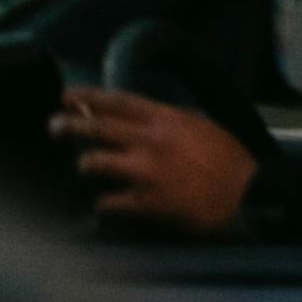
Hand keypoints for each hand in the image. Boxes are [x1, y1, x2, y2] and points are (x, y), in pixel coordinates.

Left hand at [56, 79, 254, 234]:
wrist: (248, 194)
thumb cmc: (227, 159)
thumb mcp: (197, 125)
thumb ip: (163, 120)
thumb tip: (131, 117)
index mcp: (166, 119)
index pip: (117, 101)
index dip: (88, 97)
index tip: (66, 96)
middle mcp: (151, 142)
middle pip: (98, 128)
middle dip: (69, 125)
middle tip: (53, 127)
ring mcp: (147, 173)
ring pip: (95, 164)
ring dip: (85, 165)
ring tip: (84, 167)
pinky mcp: (148, 203)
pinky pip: (109, 202)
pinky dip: (103, 204)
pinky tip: (103, 205)